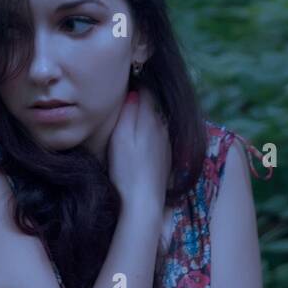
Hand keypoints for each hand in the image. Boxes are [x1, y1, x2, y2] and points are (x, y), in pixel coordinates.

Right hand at [107, 87, 170, 214]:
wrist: (143, 202)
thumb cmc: (126, 170)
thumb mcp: (120, 137)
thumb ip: (127, 112)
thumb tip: (133, 91)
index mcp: (150, 119)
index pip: (145, 91)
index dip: (134, 85)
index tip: (121, 86)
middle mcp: (163, 127)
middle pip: (151, 106)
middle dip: (139, 102)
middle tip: (121, 104)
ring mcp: (167, 143)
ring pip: (155, 123)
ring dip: (144, 120)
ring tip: (128, 125)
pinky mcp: (167, 157)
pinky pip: (158, 138)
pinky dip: (149, 136)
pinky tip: (138, 147)